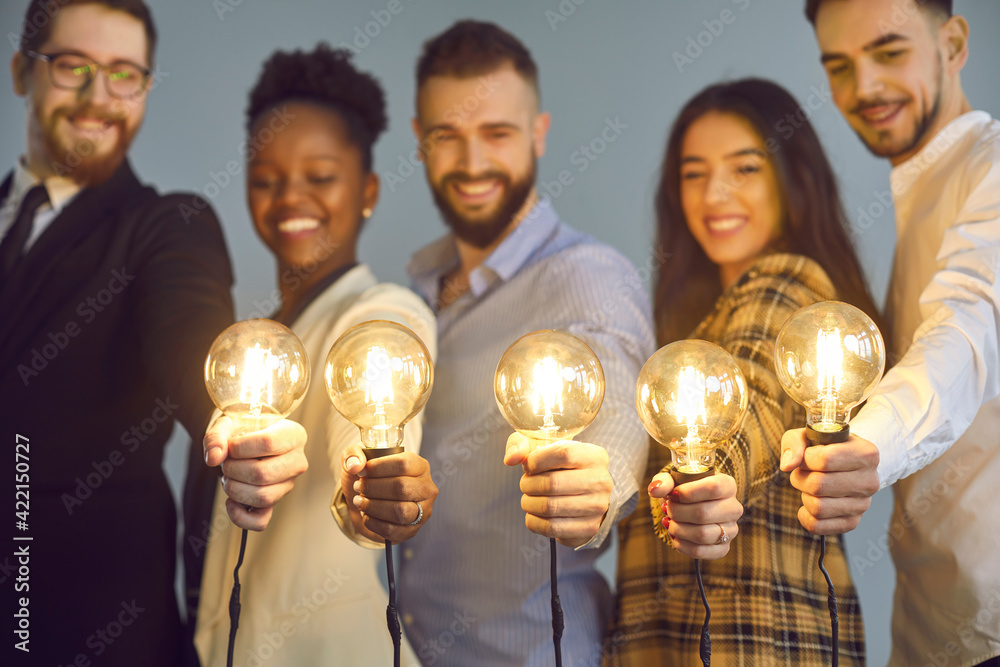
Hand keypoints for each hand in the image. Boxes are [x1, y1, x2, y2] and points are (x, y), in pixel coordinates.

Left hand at [203, 415, 307, 530]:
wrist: (243, 440)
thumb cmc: (241, 429)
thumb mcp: (227, 423)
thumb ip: (217, 436)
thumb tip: (214, 458)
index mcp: (293, 435)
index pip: (268, 443)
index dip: (240, 448)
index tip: (229, 446)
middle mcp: (297, 462)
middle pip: (264, 474)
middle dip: (234, 470)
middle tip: (226, 463)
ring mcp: (287, 485)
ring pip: (263, 498)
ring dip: (234, 489)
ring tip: (228, 477)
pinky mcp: (274, 502)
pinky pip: (260, 521)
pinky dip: (240, 517)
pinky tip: (230, 502)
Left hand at [341, 445, 437, 543]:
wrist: (370, 500)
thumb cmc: (370, 477)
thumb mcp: (359, 459)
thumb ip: (353, 454)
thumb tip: (355, 465)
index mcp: (420, 466)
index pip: (403, 464)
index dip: (379, 468)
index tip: (362, 472)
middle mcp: (426, 488)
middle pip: (402, 488)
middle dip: (374, 488)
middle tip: (358, 487)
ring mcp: (422, 511)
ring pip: (400, 511)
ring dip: (374, 507)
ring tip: (359, 501)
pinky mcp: (411, 530)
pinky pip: (393, 530)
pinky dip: (374, 523)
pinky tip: (365, 514)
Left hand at [503, 432, 612, 547]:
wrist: (585, 495)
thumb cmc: (561, 467)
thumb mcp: (545, 448)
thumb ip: (522, 445)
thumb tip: (510, 459)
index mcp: (594, 456)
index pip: (562, 453)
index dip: (537, 460)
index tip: (529, 465)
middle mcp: (601, 481)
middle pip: (552, 483)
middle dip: (528, 484)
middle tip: (526, 484)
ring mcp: (597, 507)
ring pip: (549, 507)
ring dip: (529, 503)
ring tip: (529, 499)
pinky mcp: (588, 528)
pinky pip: (551, 528)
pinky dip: (534, 521)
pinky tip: (534, 514)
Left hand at [650, 472, 741, 559]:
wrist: (690, 506)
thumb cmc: (684, 489)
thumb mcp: (673, 479)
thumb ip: (664, 481)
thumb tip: (655, 490)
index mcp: (727, 485)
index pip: (714, 488)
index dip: (688, 493)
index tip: (673, 495)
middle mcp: (733, 508)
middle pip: (704, 513)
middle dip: (678, 512)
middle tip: (667, 509)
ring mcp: (731, 530)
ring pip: (702, 535)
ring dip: (678, 529)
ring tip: (669, 522)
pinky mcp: (723, 548)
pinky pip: (701, 551)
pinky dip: (682, 545)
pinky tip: (675, 535)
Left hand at [780, 428, 879, 534]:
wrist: (848, 464)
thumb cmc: (827, 447)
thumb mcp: (809, 434)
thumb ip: (795, 442)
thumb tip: (787, 466)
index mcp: (866, 454)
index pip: (824, 459)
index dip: (806, 458)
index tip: (808, 455)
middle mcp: (869, 481)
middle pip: (818, 485)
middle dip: (801, 477)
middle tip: (804, 472)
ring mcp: (863, 504)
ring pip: (817, 507)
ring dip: (804, 495)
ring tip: (810, 486)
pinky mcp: (852, 522)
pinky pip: (817, 526)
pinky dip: (805, 515)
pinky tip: (809, 501)